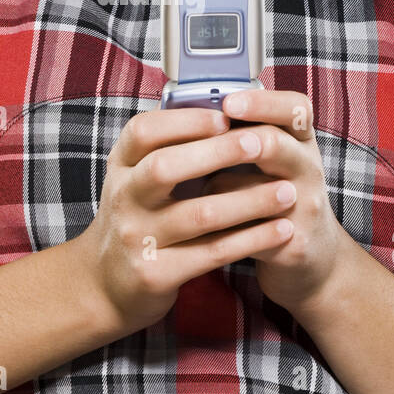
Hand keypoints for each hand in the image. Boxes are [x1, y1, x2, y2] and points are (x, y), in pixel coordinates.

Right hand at [75, 106, 305, 337]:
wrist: (107, 285)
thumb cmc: (139, 218)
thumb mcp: (138, 179)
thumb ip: (170, 148)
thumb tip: (222, 108)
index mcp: (121, 166)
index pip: (143, 131)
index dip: (184, 121)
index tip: (225, 116)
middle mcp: (123, 198)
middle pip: (166, 168)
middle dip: (218, 153)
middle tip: (262, 143)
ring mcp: (137, 237)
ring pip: (199, 214)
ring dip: (249, 201)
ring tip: (286, 191)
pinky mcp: (156, 273)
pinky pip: (212, 253)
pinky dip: (251, 239)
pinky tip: (281, 229)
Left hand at [200, 89, 347, 316]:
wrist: (308, 252)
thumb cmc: (271, 194)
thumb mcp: (266, 158)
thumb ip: (237, 134)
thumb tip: (182, 114)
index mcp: (298, 139)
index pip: (295, 108)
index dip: (262, 102)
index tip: (227, 101)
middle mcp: (307, 167)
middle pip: (277, 143)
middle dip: (236, 140)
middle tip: (208, 140)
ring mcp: (305, 206)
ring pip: (262, 190)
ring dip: (223, 188)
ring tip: (196, 189)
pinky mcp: (295, 243)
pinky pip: (255, 232)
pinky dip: (226, 227)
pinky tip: (204, 227)